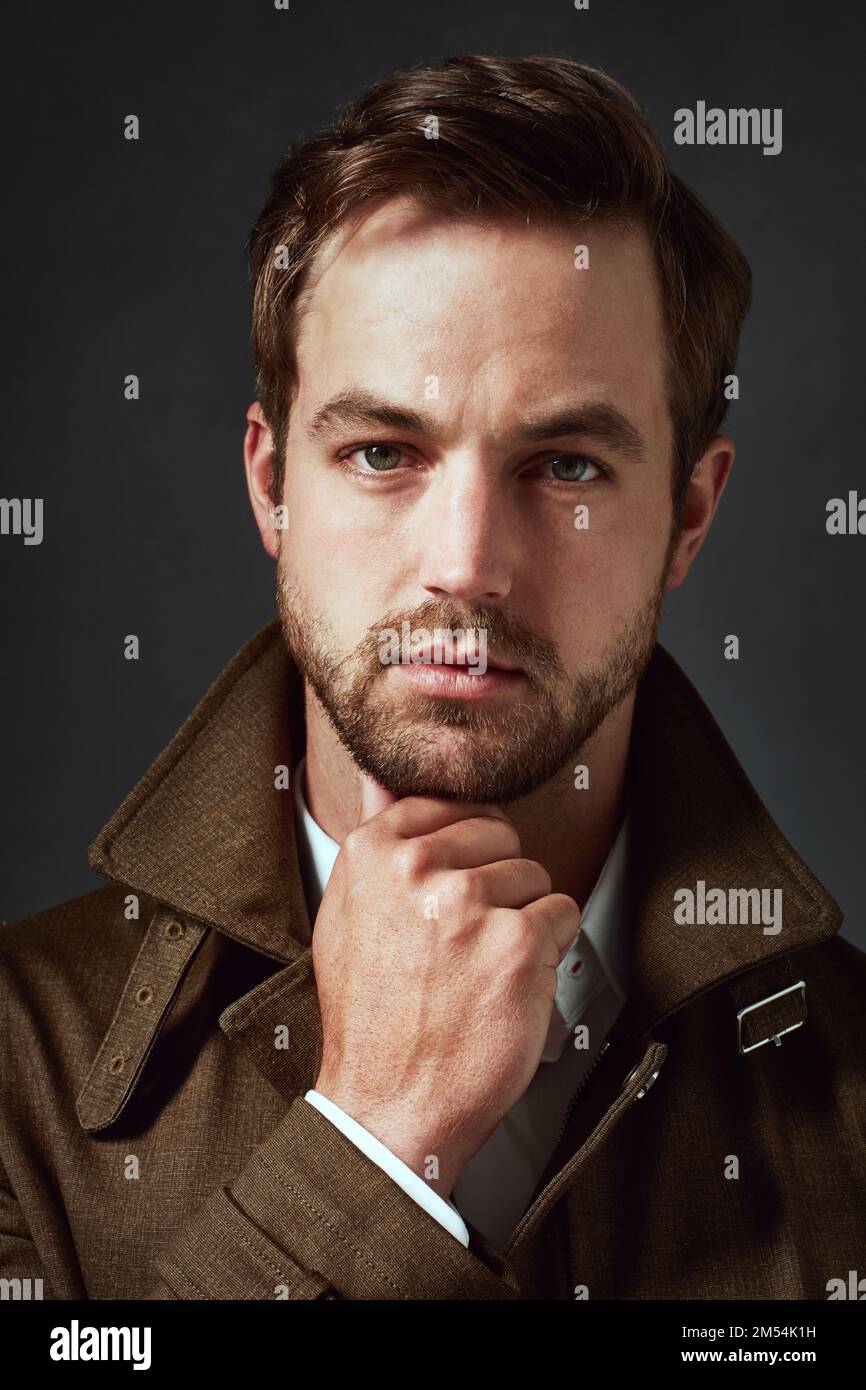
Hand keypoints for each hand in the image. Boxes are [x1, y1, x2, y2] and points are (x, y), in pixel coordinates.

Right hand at [312, 773, 579, 1195]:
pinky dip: (550, 949)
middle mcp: (418, 868)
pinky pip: (563, 911)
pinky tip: (510, 982)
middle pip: (500, 833)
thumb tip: (378, 773)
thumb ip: (372, 839)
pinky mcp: (517, 942)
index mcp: (373, 851)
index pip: (452, 805)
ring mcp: (469, 902)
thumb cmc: (370, 1017)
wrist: (386, 1105)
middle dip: (497, 882)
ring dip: (522, 920)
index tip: (451, 895)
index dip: (464, 852)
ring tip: (478, 968)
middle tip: (463, 941)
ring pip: (534, 874)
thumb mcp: (344, 914)